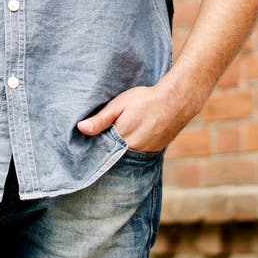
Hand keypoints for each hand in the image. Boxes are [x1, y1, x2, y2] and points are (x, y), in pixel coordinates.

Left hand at [77, 80, 197, 152]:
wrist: (176, 102)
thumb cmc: (145, 100)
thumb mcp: (119, 104)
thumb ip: (101, 119)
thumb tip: (81, 128)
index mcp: (121, 139)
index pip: (101, 151)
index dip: (92, 149)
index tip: (82, 149)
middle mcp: (132, 151)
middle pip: (112, 156)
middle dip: (104, 152)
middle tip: (96, 146)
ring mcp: (144, 153)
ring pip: (124, 157)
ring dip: (117, 152)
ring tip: (112, 143)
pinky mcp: (153, 152)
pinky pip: (137, 156)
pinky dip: (130, 151)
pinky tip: (128, 142)